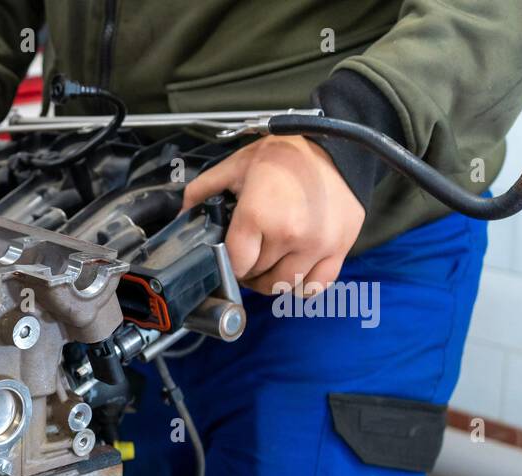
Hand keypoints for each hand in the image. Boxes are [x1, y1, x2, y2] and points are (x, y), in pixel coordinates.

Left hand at [182, 135, 364, 294]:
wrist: (332, 142)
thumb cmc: (283, 155)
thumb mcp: (234, 167)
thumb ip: (202, 192)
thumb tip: (181, 217)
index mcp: (258, 216)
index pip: (235, 265)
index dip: (229, 263)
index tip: (233, 255)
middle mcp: (290, 234)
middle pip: (258, 277)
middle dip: (250, 269)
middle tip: (252, 254)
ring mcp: (318, 243)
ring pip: (284, 285)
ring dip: (273, 279)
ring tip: (272, 260)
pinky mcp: (340, 245)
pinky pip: (316, 285)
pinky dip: (302, 284)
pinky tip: (295, 268)